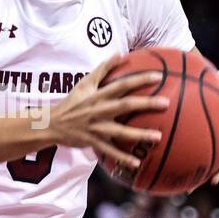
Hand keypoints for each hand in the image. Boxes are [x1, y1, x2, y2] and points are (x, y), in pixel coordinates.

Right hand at [47, 53, 168, 172]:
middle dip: (146, 104)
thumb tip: (120, 54)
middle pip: (125, 106)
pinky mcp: (93, 142)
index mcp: (98, 95)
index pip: (121, 84)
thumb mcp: (84, 83)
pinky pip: (110, 151)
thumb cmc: (72, 102)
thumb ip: (103, 69)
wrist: (52, 124)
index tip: (158, 76)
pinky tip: (137, 163)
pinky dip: (122, 158)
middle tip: (166, 103)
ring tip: (158, 136)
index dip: (139, 79)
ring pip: (120, 132)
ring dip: (139, 135)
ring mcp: (96, 128)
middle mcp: (99, 110)